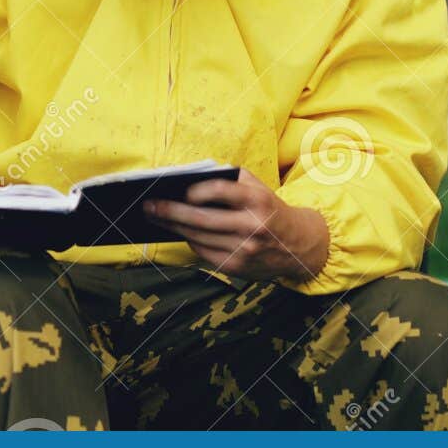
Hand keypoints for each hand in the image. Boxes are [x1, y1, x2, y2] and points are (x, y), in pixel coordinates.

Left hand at [144, 168, 329, 281]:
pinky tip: (180, 232)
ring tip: (155, 217)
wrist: (299, 245)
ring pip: (199, 237)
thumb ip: (229, 180)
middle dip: (170, 212)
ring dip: (173, 227)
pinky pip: (204, 253)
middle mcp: (252, 226)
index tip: (180, 190)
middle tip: (148, 206)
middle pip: (202, 219)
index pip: (220, 191)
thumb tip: (189, 180)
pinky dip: (190, 241)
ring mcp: (244, 250)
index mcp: (258, 200)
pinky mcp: (237, 268)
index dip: (196, 190)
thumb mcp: (258, 188)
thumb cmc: (269, 209)